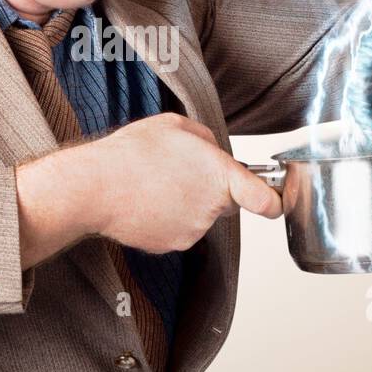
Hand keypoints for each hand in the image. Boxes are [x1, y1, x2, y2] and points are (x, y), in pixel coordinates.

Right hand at [87, 112, 282, 252]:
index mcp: (219, 175)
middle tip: (179, 171)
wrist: (96, 188)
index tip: (276, 200)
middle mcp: (211, 208)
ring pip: (197, 216)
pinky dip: (164, 219)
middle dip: (210, 190)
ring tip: (153, 184)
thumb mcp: (175, 126)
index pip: (264, 198)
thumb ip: (205, 139)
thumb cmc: (131, 154)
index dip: (274, 200)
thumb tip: (211, 151)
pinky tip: (144, 201)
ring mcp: (192, 231)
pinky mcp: (170, 245)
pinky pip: (175, 230)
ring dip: (183, 203)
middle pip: (224, 203)